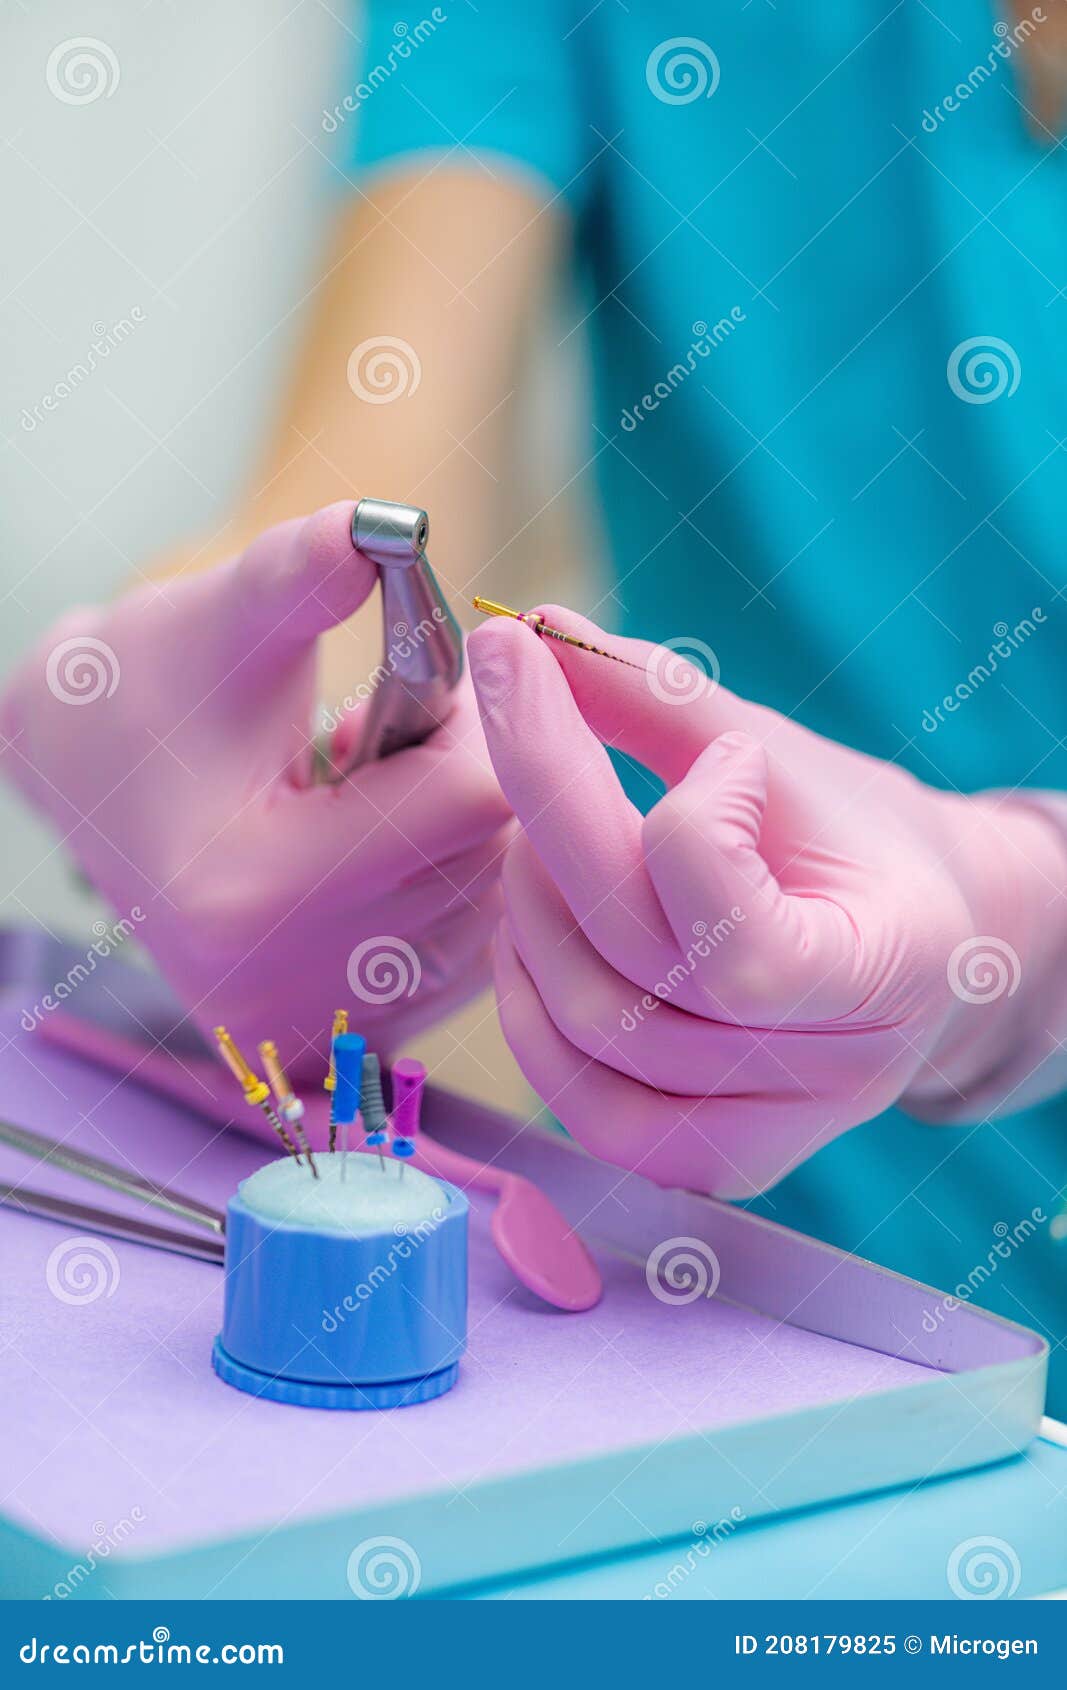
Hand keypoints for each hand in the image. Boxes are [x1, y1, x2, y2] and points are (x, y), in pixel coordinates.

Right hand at [1, 504, 512, 1073]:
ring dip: (458, 830)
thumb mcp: (223, 618)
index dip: (467, 721)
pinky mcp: (341, 1037)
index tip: (417, 685)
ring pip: (489, 908)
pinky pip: (468, 952)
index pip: (465, 804)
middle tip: (385, 734)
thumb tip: (377, 530)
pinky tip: (375, 847)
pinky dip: (448, 884)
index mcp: (250, 897)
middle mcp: (286, 990)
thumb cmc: (152, 686)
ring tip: (367, 790)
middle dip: (463, 774)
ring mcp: (315, 1028)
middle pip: (486, 858)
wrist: (90, 775)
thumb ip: (301, 572)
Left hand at [468, 606, 1066, 1196]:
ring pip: (592, 1034)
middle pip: (639, 971)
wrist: (921, 949)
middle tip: (537, 737)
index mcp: (891, 963)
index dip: (698, 819)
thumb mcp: (778, 752)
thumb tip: (531, 632)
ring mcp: (773, 1133)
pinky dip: (529, 1013)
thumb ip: (658, 695)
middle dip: (553, 830)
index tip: (723, 751)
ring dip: (527, 914)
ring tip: (539, 840)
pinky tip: (531, 933)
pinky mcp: (711, 1161)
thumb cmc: (849, 839)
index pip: (740, 935)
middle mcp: (837, 1071)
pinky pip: (584, 1106)